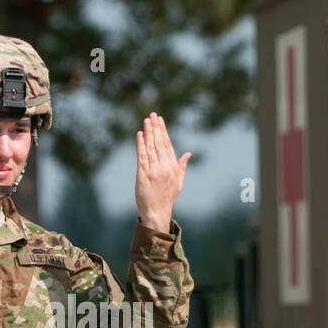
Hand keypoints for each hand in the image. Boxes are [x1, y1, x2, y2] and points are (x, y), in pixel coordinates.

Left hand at [135, 113, 190, 233]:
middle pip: (159, 144)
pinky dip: (140, 145)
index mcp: (173, 168)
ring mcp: (154, 171)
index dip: (163, 131)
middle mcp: (164, 168)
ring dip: (148, 133)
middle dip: (156, 128)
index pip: (168, 145)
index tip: (160, 120)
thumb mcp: (178, 182)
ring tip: (146, 120)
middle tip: (153, 115)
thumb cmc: (167, 198)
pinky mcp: (143, 175)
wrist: (157, 213)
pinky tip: (140, 135)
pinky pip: (142, 157)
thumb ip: (182, 166)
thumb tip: (188, 153)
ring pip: (151, 148)